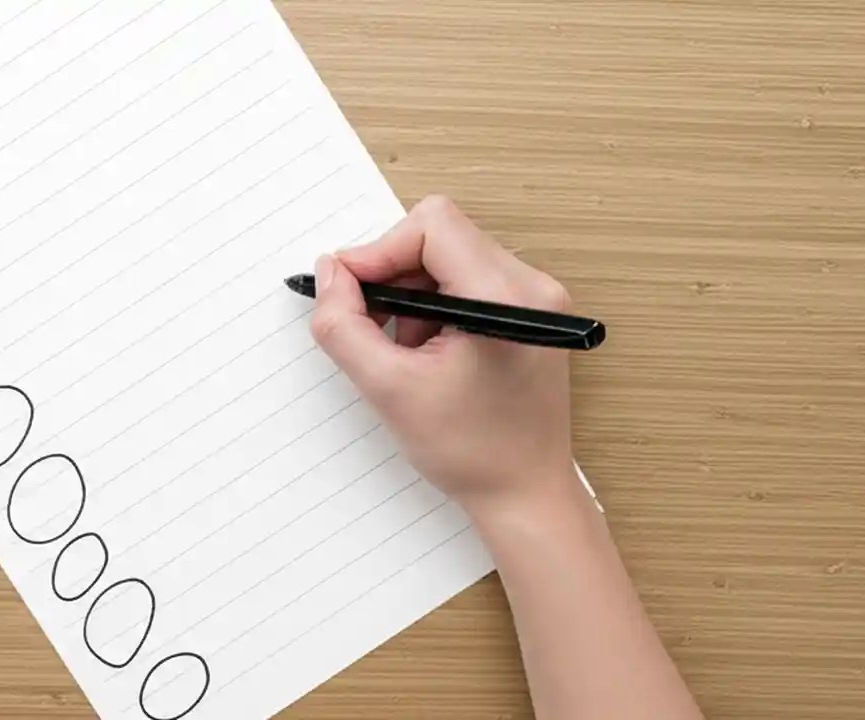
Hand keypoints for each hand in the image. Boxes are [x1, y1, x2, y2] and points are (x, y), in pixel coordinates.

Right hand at [310, 195, 578, 516]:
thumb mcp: (388, 389)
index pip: (432, 225)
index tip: (348, 289)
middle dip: (394, 278)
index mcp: (504, 296)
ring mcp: (534, 297)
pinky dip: (434, 308)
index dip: (378, 251)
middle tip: (373, 328)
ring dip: (412, 296)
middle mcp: (530, 285)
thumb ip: (344, 325)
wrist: (525, 494)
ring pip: (449, 258)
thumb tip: (330, 273)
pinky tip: (429, 355)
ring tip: (408, 352)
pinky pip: (466, 281)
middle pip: (439, 237)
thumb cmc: (473, 452)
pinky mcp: (528, 312)